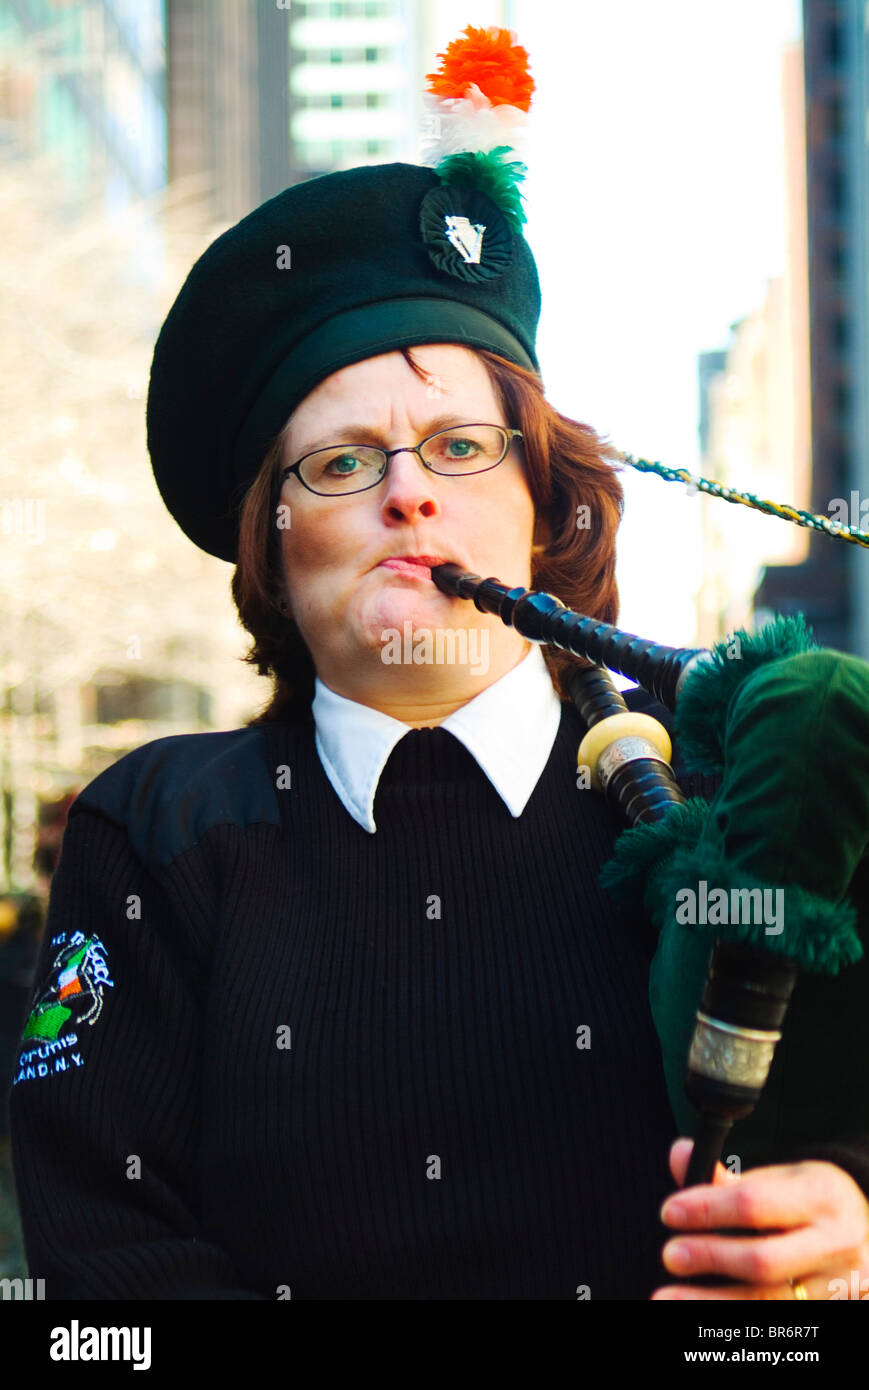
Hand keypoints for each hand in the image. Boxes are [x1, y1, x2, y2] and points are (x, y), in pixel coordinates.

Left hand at [650, 1137, 868, 1299]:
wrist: (867, 1230)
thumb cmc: (813, 1200)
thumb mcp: (782, 1179)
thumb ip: (729, 1177)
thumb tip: (680, 1154)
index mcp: (820, 1198)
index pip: (755, 1205)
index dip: (708, 1209)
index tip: (670, 1211)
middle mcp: (834, 1245)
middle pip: (762, 1260)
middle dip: (710, 1257)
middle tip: (670, 1254)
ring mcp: (835, 1286)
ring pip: (767, 1301)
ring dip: (712, 1301)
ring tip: (668, 1297)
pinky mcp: (829, 1312)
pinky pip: (775, 1320)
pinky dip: (737, 1317)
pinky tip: (704, 1314)